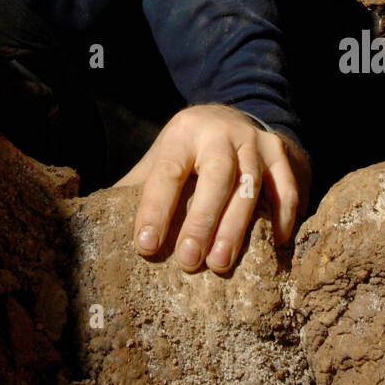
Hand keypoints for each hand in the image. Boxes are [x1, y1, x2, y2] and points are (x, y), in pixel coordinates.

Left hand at [114, 104, 310, 273]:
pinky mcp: (282, 155)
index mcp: (183, 133)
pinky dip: (282, 219)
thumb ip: (138, 189)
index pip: (167, 172)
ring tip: (220, 264)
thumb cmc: (189, 153)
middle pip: (215, 176)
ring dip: (236, 227)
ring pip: (250, 185)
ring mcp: (255, 141)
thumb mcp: (162, 158)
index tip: (145, 246)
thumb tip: (99, 227)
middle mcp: (221, 132)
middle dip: (201, 221)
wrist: (234, 119)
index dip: (155, 209)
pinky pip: (286, 189)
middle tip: (188, 263)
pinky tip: (273, 247)